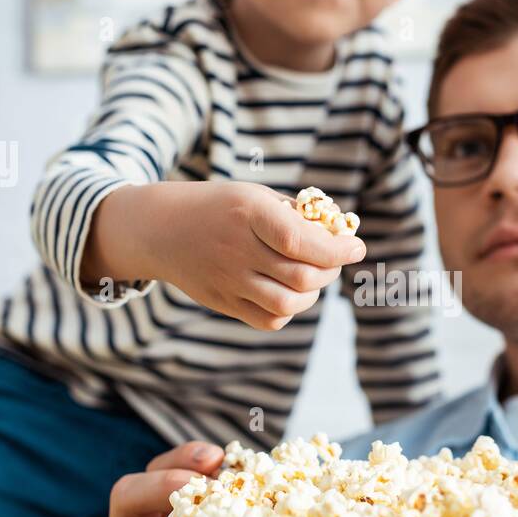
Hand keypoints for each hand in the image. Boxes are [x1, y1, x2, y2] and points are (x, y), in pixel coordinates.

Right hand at [83, 182, 366, 329]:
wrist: (161, 229)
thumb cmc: (219, 207)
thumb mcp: (254, 196)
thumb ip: (294, 216)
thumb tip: (339, 236)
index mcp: (248, 214)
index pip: (300, 241)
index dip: (336, 249)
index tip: (356, 246)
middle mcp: (237, 250)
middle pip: (301, 277)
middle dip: (330, 271)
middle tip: (334, 260)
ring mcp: (229, 281)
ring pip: (288, 304)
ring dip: (312, 293)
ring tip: (312, 277)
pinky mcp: (224, 303)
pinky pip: (268, 320)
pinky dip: (289, 311)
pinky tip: (289, 293)